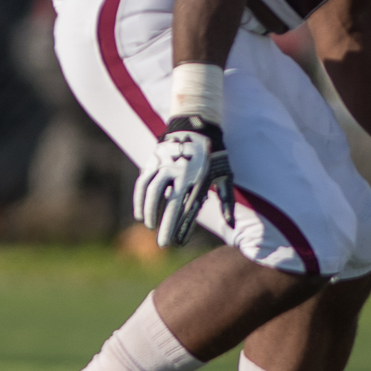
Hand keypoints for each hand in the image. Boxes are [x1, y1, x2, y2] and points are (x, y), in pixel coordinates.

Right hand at [136, 115, 235, 246]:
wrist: (196, 125)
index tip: (178, 243)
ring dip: (150, 212)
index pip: (189, 210)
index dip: (182, 228)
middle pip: (170, 204)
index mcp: (200, 180)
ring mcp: (165, 166)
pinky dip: (139, 199)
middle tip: (163, 244)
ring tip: (150, 226)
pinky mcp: (153, 161)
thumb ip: (226, 202)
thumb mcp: (225, 176)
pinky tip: (139, 213)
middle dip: (166, 226)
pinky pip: (143, 183)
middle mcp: (181, 174)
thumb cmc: (214, 155)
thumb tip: (231, 226)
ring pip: (153, 193)